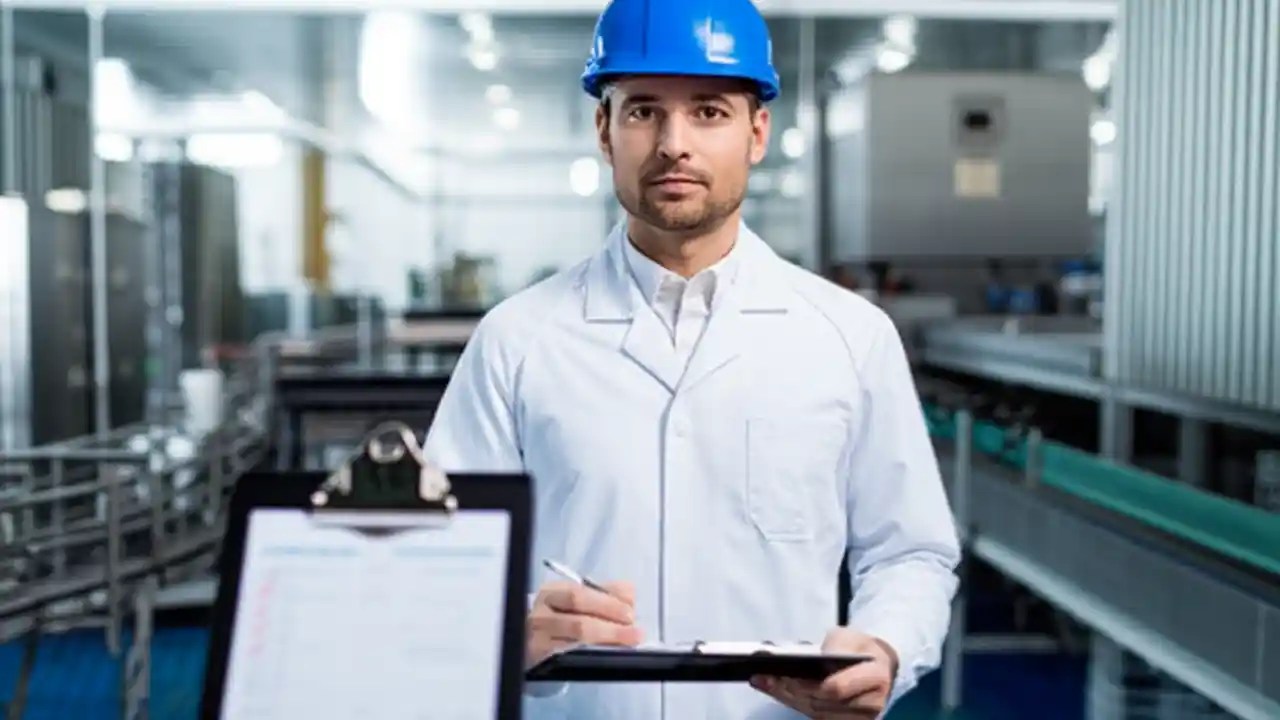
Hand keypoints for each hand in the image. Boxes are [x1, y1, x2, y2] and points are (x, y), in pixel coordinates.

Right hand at [525, 580, 643, 668]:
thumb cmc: (558, 616)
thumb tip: (630, 593)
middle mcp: (543, 613)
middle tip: (633, 626)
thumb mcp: (576, 599)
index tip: (631, 608)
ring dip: (608, 636)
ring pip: (576, 635)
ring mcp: (540, 637)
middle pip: (577, 614)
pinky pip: (570, 653)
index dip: (607, 601)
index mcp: (552, 592)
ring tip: (628, 639)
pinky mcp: (542, 656)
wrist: (528, 640)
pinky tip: (609, 651)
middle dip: (609, 620)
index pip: (579, 593)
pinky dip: (594, 652)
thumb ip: (604, 593)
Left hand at [750, 628, 898, 718]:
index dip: (809, 684)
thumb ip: (834, 646)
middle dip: (791, 690)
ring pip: (815, 713)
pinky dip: (793, 702)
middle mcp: (871, 704)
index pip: (837, 688)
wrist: (877, 665)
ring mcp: (859, 718)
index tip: (787, 675)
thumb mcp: (850, 636)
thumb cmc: (861, 649)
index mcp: (876, 677)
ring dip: (787, 698)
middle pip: (821, 704)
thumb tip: (814, 658)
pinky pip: (815, 716)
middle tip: (765, 676)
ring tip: (764, 681)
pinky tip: (774, 689)